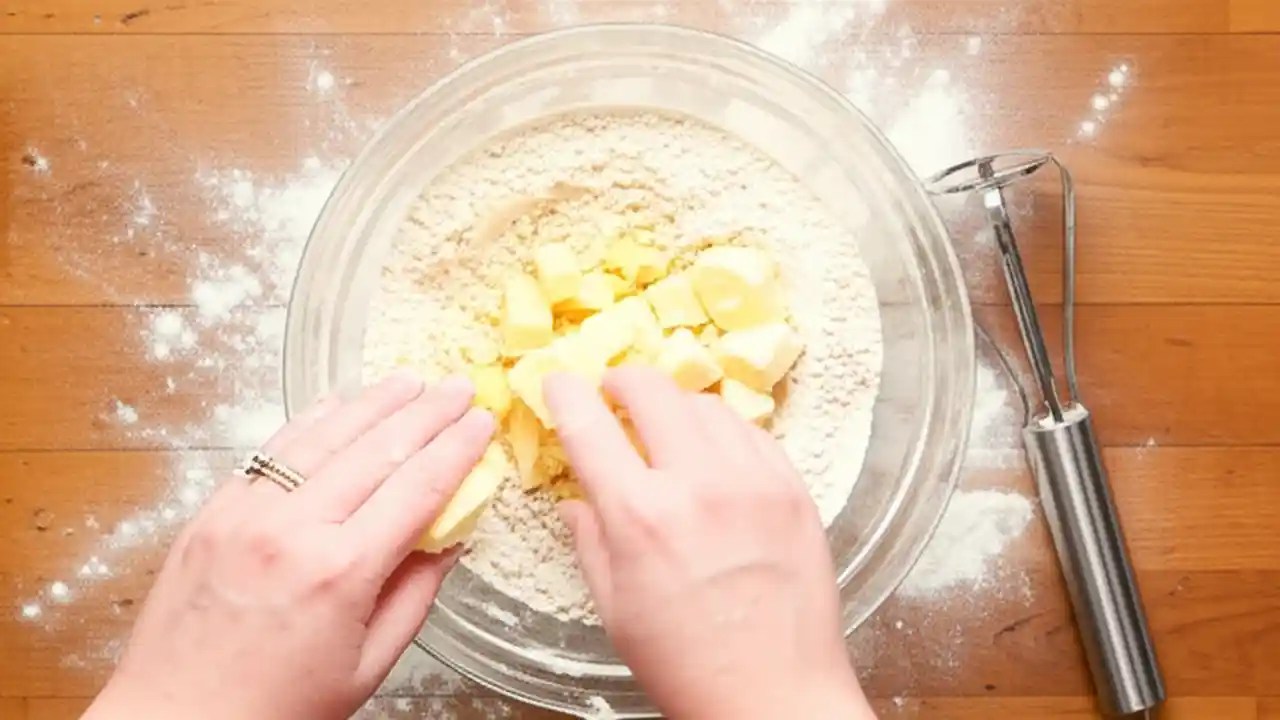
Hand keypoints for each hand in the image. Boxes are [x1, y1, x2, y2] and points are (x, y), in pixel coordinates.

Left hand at [85, 372, 494, 719]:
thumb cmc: (275, 708)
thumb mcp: (368, 665)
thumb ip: (415, 595)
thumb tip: (450, 539)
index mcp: (340, 573)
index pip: (417, 489)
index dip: (457, 450)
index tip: (481, 423)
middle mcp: (293, 530)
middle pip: (377, 450)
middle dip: (426, 413)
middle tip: (458, 387)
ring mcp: (246, 513)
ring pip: (323, 437)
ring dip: (373, 403)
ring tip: (410, 381)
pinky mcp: (212, 511)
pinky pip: (272, 451)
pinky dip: (312, 421)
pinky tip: (341, 403)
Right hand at [545, 368, 874, 719]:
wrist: (775, 695)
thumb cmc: (686, 664)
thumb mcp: (615, 608)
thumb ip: (590, 541)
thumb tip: (576, 500)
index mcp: (640, 517)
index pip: (589, 425)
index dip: (566, 394)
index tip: (559, 381)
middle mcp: (698, 484)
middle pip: (652, 391)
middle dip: (622, 381)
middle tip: (612, 391)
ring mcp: (754, 481)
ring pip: (706, 403)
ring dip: (675, 403)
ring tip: (664, 424)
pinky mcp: (794, 489)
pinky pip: (753, 432)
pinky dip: (724, 429)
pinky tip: (714, 451)